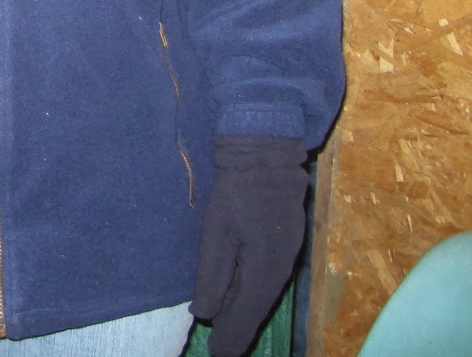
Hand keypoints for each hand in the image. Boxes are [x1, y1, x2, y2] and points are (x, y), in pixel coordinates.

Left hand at [192, 135, 309, 356]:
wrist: (266, 155)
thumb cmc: (237, 191)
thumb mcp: (217, 232)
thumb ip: (213, 274)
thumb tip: (205, 312)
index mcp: (266, 267)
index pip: (248, 310)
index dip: (233, 333)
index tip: (219, 354)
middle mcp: (282, 266)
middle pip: (259, 305)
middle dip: (240, 329)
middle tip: (223, 352)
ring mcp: (288, 253)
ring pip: (264, 293)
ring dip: (247, 313)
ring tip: (230, 333)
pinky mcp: (285, 242)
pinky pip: (268, 277)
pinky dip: (254, 293)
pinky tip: (242, 299)